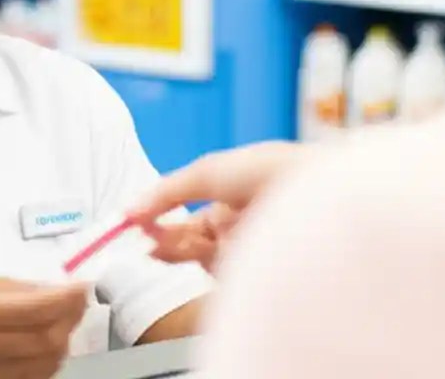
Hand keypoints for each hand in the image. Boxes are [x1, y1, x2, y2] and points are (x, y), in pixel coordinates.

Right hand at [0, 278, 89, 378]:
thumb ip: (21, 289)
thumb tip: (64, 291)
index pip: (36, 309)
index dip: (67, 299)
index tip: (83, 286)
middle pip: (47, 340)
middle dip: (71, 319)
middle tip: (78, 303)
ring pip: (48, 363)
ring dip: (65, 340)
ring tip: (64, 321)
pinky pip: (38, 377)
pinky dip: (53, 360)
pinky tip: (51, 343)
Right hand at [127, 141, 307, 268]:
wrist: (315, 195)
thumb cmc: (270, 171)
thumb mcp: (206, 171)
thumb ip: (164, 192)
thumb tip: (129, 209)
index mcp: (235, 193)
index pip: (190, 215)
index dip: (161, 219)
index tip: (134, 224)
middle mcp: (243, 223)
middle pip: (191, 240)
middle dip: (166, 240)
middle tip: (143, 245)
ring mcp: (250, 249)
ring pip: (203, 258)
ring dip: (183, 251)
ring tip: (171, 246)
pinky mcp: (256, 273)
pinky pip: (221, 273)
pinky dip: (210, 263)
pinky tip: (212, 251)